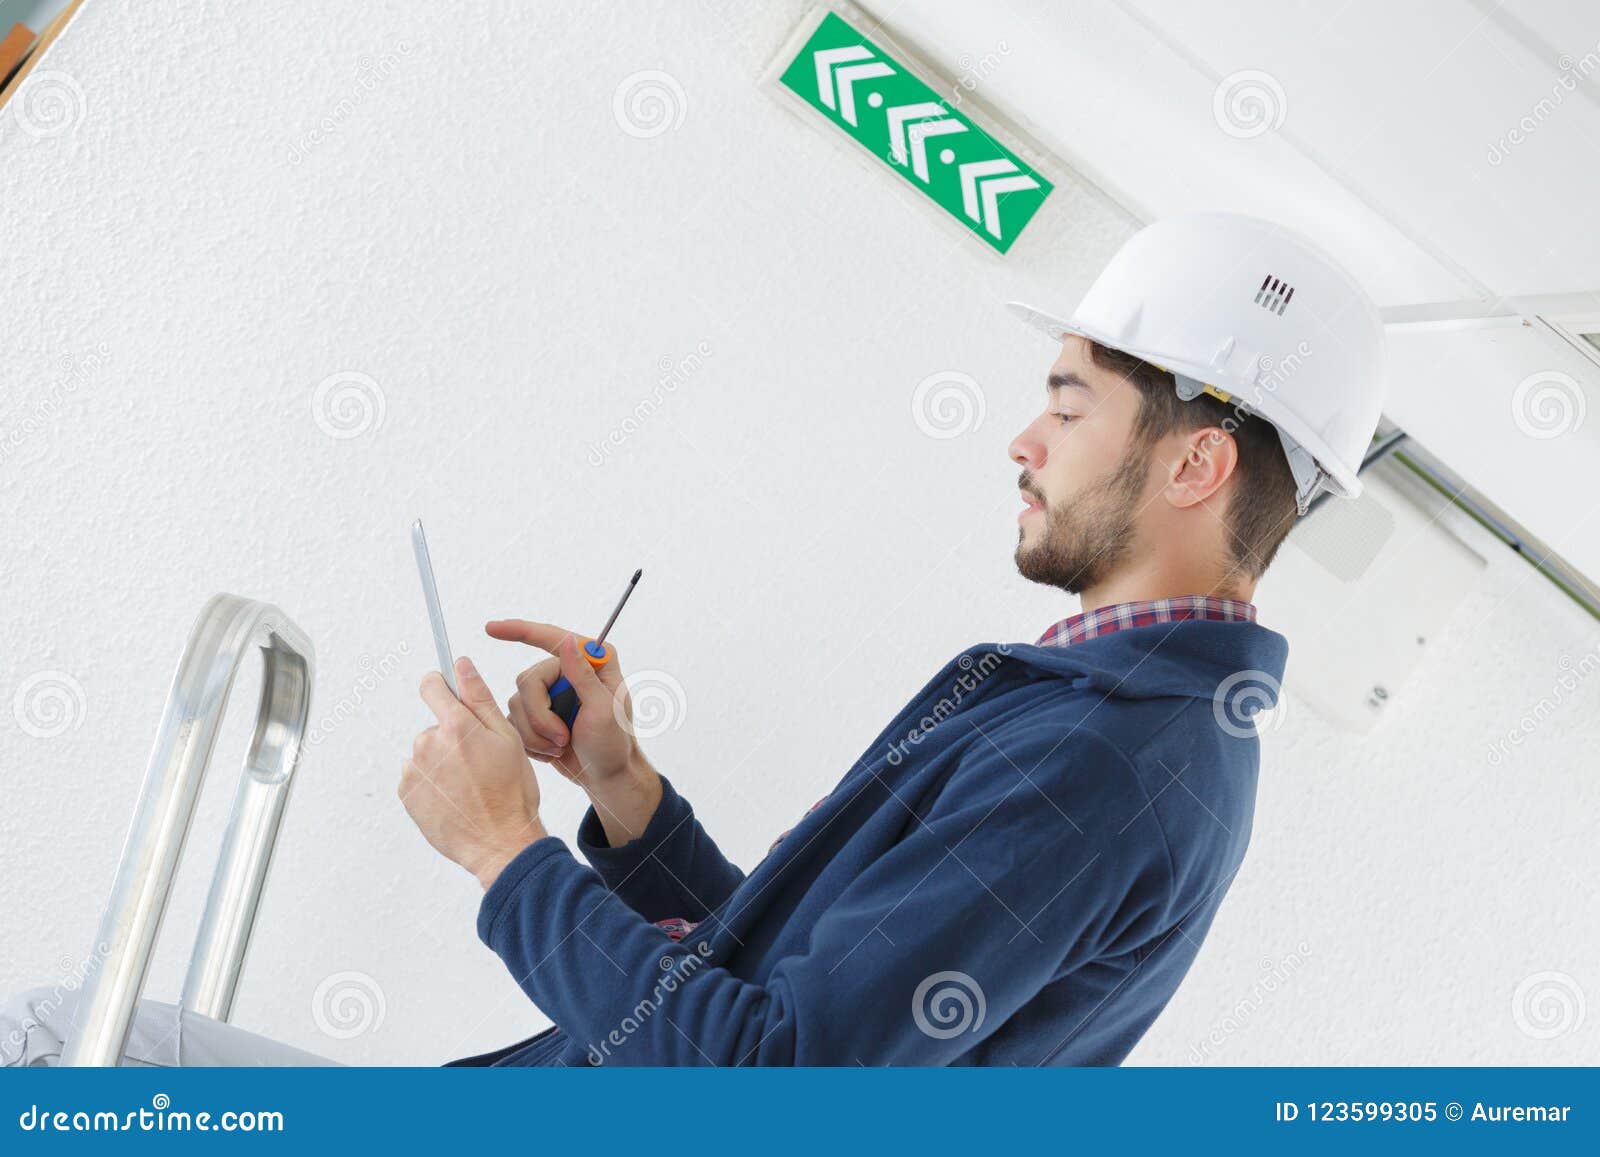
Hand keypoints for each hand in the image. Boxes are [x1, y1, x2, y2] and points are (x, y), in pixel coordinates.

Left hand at [399, 656, 547, 889]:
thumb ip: (480, 698)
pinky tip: (455, 798)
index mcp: (455, 726)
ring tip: (469, 786)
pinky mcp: (406, 793)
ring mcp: (414, 770)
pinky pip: (417, 776)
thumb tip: (461, 664)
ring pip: (427, 753)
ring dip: (443, 763)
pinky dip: (433, 783)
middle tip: (479, 763)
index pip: (431, 686)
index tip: (448, 693)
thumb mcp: (507, 738)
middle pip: (435, 726)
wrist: (499, 843)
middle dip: (453, 737)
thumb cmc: (512, 791)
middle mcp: (428, 744)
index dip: (441, 686)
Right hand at [484, 620, 641, 788]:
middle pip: (528, 681)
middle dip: (541, 716)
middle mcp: (567, 672)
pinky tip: (552, 749)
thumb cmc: (613, 743)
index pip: (551, 638)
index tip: (492, 628)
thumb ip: (584, 676)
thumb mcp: (604, 711)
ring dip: (537, 733)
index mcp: (591, 662)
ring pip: (517, 704)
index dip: (520, 630)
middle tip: (562, 739)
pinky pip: (514, 721)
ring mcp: (550, 693)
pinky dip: (531, 741)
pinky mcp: (536, 714)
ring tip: (561, 746)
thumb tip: (567, 640)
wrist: (606, 775)